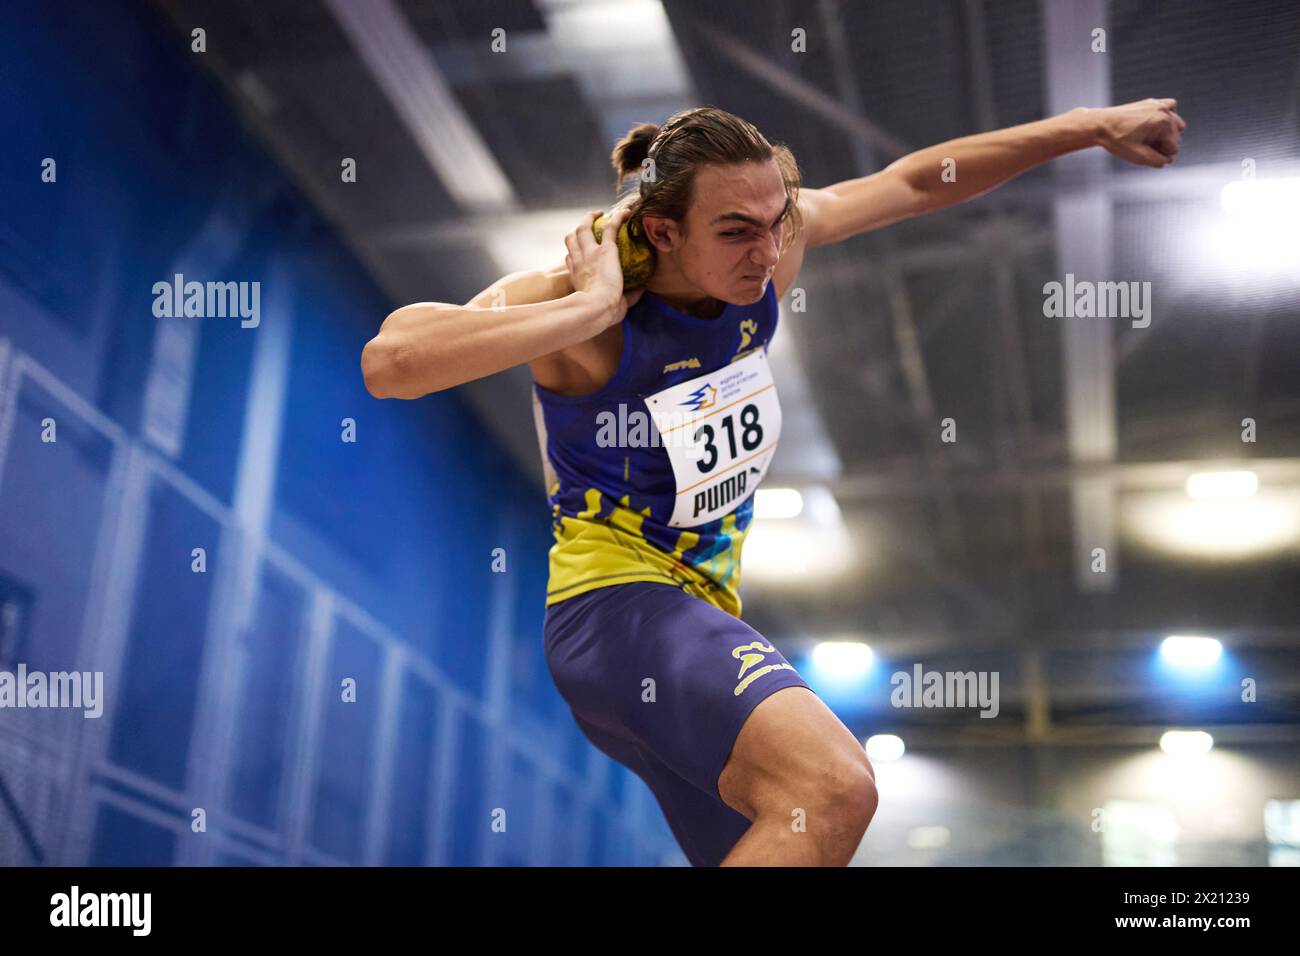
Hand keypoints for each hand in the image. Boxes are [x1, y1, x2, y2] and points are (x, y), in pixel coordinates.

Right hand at [564, 208, 643, 326]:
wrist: (596, 308)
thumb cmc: (602, 312)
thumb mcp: (614, 306)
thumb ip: (627, 297)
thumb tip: (642, 290)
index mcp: (576, 276)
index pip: (571, 259)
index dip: (573, 253)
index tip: (580, 253)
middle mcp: (579, 261)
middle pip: (571, 239)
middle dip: (577, 230)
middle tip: (587, 225)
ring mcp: (589, 253)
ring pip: (583, 228)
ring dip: (590, 218)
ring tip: (599, 213)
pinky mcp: (605, 249)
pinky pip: (610, 227)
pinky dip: (618, 218)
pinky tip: (626, 213)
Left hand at [1090, 98, 1185, 166]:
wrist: (1100, 124)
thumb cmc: (1116, 140)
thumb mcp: (1137, 156)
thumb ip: (1157, 161)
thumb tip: (1168, 161)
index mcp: (1163, 123)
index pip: (1174, 148)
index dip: (1160, 155)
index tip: (1144, 154)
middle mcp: (1164, 111)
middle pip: (1176, 137)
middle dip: (1162, 145)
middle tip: (1142, 146)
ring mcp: (1160, 104)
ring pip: (1176, 124)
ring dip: (1166, 133)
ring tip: (1147, 138)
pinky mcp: (1154, 102)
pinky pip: (1171, 109)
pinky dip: (1166, 118)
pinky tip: (1154, 125)